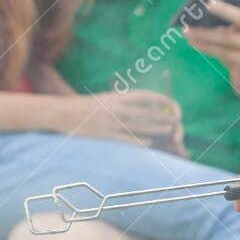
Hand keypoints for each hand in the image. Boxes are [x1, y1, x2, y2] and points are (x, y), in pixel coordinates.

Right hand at [69, 90, 184, 148]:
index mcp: (116, 97)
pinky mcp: (105, 136)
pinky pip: (126, 139)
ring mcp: (111, 123)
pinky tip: (150, 143)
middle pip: (145, 112)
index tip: (170, 102)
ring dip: (156, 128)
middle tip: (176, 119)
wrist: (63, 113)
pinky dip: (139, 141)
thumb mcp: (106, 99)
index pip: (144, 96)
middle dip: (163, 116)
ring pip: (139, 126)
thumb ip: (123, 101)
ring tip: (169, 130)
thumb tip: (144, 103)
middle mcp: (116, 109)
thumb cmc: (86, 106)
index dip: (159, 99)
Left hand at [181, 0, 239, 97]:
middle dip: (222, 10)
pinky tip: (193, 42)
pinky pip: (222, 53)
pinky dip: (205, 47)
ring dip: (204, 33)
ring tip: (187, 30)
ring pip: (227, 37)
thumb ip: (225, 22)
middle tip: (205, 5)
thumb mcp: (238, 34)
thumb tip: (197, 13)